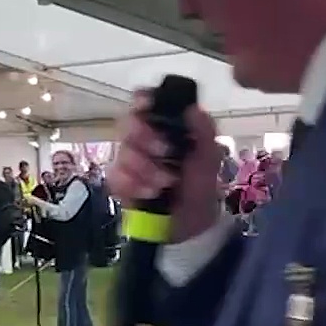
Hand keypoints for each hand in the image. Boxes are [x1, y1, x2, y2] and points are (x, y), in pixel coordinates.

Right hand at [109, 90, 222, 243]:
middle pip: (127, 124)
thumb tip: (194, 108)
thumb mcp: (209, 160)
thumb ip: (204, 133)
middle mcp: (143, 138)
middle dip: (146, 138)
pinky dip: (134, 186)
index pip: (145, 102)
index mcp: (165, 127)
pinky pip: (116, 177)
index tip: (146, 106)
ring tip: (166, 184)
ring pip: (122, 152)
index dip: (142, 100)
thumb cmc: (200, 185)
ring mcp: (128, 160)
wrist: (192, 225)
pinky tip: (150, 194)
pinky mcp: (119, 183)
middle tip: (166, 152)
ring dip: (146, 169)